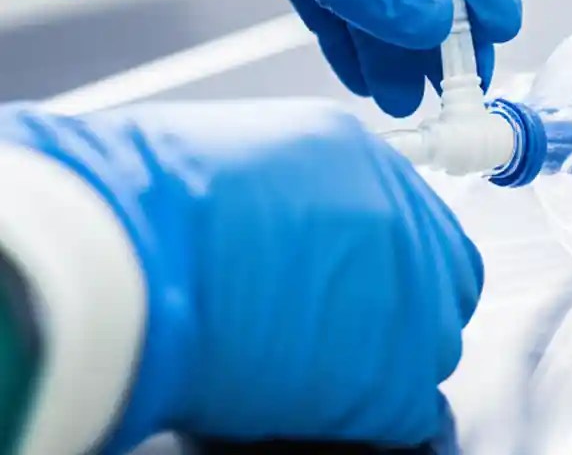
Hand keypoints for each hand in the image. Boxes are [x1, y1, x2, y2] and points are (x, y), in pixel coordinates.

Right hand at [0, 100, 482, 451]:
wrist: (124, 254)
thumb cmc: (148, 203)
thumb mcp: (241, 158)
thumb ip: (296, 192)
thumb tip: (299, 228)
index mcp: (366, 162)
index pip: (418, 224)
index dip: (389, 264)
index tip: (360, 288)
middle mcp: (406, 224)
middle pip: (445, 284)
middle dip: (405, 312)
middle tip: (347, 335)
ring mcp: (411, 301)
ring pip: (433, 348)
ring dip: (384, 365)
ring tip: (315, 370)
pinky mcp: (395, 378)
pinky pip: (408, 408)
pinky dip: (368, 416)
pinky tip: (314, 404)